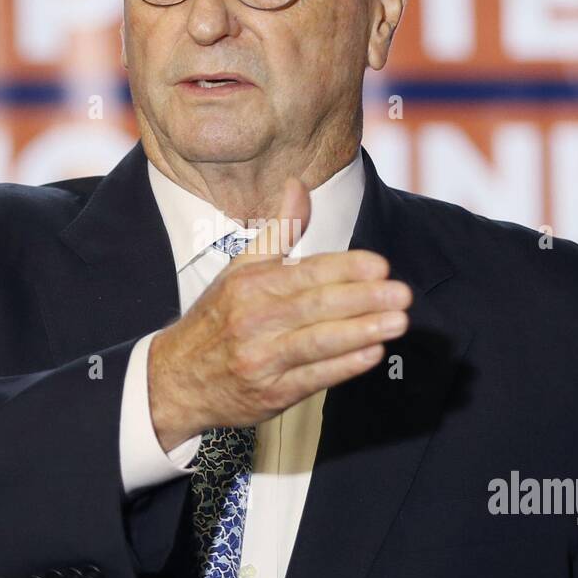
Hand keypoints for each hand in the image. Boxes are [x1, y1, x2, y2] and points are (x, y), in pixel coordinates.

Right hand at [147, 176, 411, 450]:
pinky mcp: (269, 394)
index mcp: (251, 284)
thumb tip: (298, 184)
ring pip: (317, 341)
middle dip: (363, 299)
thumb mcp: (240, 269)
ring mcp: (261, 358)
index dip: (345, 268)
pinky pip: (312, 378)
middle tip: (401, 292)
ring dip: (361, 331)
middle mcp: (254, 318)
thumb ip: (278, 230)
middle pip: (316, 305)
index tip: (379, 265)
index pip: (306, 272)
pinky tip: (371, 354)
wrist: (176, 379)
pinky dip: (343, 366)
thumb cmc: (216, 320)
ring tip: (397, 322)